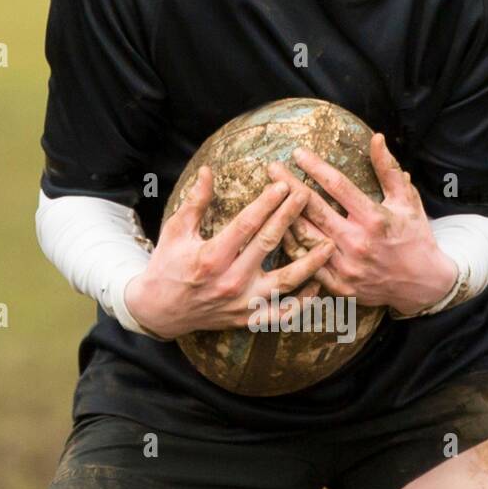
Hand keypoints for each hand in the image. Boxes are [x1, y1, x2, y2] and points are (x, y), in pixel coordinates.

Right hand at [124, 166, 333, 338]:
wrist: (158, 311)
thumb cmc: (167, 265)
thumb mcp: (176, 230)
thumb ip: (196, 201)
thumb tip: (209, 170)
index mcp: (211, 256)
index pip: (247, 224)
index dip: (267, 203)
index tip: (284, 184)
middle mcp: (229, 281)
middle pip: (268, 244)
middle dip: (290, 217)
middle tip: (308, 197)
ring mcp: (241, 302)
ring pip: (284, 283)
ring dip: (309, 264)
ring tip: (329, 245)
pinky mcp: (247, 319)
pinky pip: (281, 315)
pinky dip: (302, 304)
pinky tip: (318, 286)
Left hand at [270, 133, 457, 316]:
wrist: (423, 285)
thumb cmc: (415, 237)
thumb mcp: (407, 200)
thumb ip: (388, 169)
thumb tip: (376, 138)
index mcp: (374, 219)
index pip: (337, 186)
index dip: (315, 167)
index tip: (297, 153)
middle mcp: (358, 242)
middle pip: (314, 209)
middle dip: (289, 186)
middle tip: (272, 169)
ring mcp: (346, 266)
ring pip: (305, 237)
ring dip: (284, 216)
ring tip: (269, 197)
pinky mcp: (340, 285)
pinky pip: (307, 264)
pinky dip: (292, 247)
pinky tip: (279, 232)